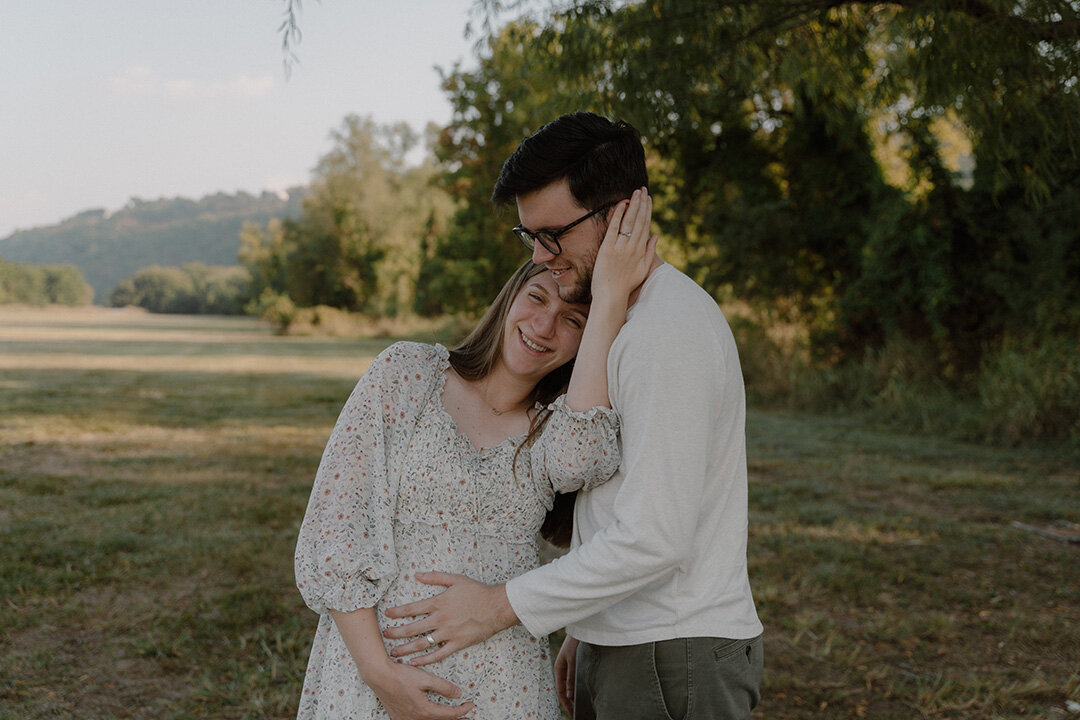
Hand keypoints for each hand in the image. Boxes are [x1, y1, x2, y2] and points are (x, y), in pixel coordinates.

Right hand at [362, 658, 474, 719]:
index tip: (470, 705)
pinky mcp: (397, 717)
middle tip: (467, 718)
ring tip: (451, 719)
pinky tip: (427, 718)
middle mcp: (415, 718)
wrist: (379, 676)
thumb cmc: (401, 675)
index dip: (462, 711)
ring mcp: (405, 719)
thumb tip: (458, 694)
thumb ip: (444, 687)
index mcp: (425, 710)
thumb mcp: (426, 678)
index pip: (449, 714)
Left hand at [382, 572, 518, 666]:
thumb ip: (435, 577)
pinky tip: (414, 662)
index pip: (411, 608)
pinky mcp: (457, 644)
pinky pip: (438, 654)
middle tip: (384, 636)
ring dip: (405, 648)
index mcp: (438, 602)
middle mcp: (440, 619)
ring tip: (394, 652)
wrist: (496, 607)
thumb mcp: (456, 579)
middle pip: (412, 628)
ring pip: (421, 644)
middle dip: (396, 633)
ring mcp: (448, 633)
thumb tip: (417, 574)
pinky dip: (425, 660)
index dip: (397, 612)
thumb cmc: (477, 592)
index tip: (387, 614)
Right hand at [554, 634, 579, 717]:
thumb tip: (568, 695)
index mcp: (558, 669)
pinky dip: (577, 688)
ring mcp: (568, 667)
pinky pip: (574, 680)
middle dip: (569, 702)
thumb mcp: (573, 660)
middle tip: (576, 713)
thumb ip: (571, 677)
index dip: (566, 703)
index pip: (560, 691)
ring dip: (574, 695)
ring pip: (570, 685)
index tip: (572, 713)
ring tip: (580, 706)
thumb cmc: (575, 642)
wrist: (581, 628)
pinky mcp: (575, 664)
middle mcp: (562, 670)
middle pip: (564, 690)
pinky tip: (583, 692)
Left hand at [591, 187, 656, 305]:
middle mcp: (632, 247)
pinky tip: (621, 204)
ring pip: (629, 222)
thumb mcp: (643, 269)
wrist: (611, 295)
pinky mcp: (607, 248)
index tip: (649, 199)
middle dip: (642, 203)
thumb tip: (655, 236)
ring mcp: (620, 247)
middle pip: (638, 221)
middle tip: (643, 189)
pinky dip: (617, 216)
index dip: (647, 211)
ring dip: (633, 205)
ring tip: (635, 193)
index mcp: (641, 251)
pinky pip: (614, 228)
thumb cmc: (626, 284)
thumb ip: (650, 252)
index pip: (646, 226)